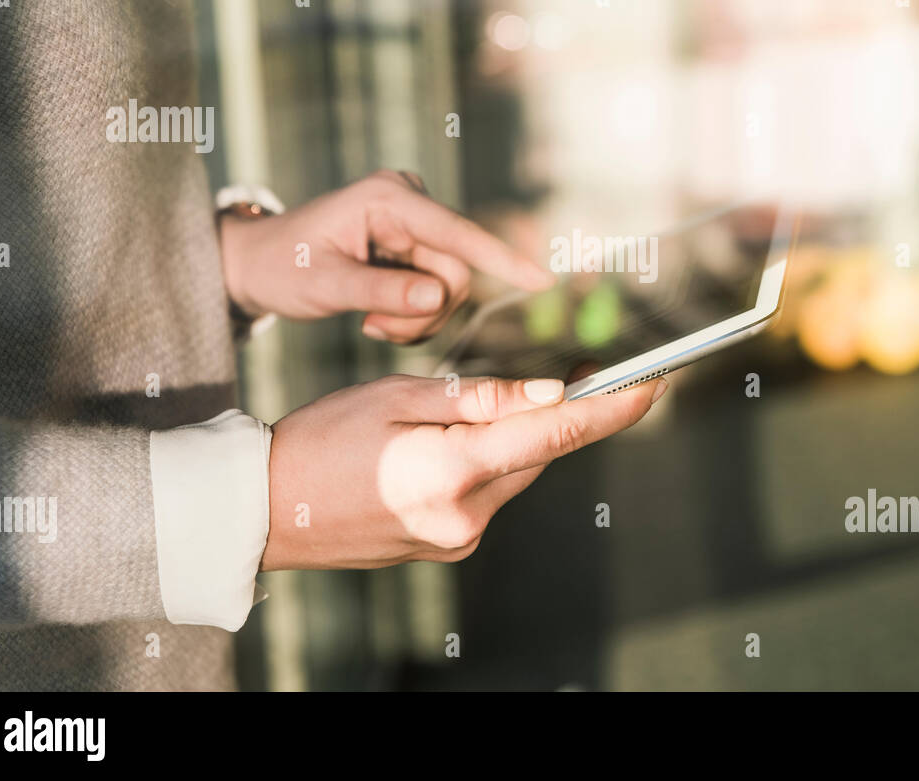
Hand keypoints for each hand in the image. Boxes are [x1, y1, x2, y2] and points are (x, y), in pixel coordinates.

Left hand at [218, 170, 553, 342]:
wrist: (258, 263)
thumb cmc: (282, 268)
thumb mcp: (324, 286)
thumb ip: (381, 292)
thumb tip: (437, 300)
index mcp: (387, 198)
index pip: (455, 233)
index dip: (500, 258)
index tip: (541, 279)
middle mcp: (409, 201)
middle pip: (454, 271)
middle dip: (423, 312)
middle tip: (376, 330)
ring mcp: (415, 222)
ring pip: (449, 287)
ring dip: (417, 318)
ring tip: (371, 323)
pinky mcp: (417, 242)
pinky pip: (439, 289)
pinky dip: (414, 313)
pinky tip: (377, 314)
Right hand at [260, 373, 668, 569]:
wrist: (265, 512)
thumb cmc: (321, 439)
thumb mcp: (397, 396)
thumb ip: (480, 397)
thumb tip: (550, 393)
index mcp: (449, 473)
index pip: (553, 435)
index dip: (611, 409)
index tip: (654, 383)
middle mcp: (463, 518)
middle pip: (537, 453)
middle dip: (553, 413)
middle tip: (575, 370)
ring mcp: (457, 540)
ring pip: (514, 473)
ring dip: (511, 438)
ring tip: (458, 412)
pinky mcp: (448, 547)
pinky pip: (488, 494)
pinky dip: (485, 463)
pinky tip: (443, 447)